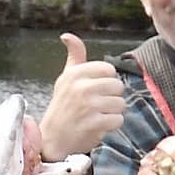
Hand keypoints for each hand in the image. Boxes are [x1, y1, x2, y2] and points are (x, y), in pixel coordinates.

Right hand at [37, 34, 125, 160]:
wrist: (52, 138)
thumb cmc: (62, 106)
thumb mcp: (65, 78)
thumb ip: (74, 56)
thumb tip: (67, 35)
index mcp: (75, 73)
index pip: (109, 69)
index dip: (107, 81)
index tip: (96, 90)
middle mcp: (81, 87)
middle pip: (118, 86)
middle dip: (112, 97)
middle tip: (98, 106)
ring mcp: (88, 106)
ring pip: (121, 104)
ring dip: (113, 112)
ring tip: (98, 116)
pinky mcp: (94, 123)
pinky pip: (118, 120)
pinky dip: (112, 125)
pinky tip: (99, 126)